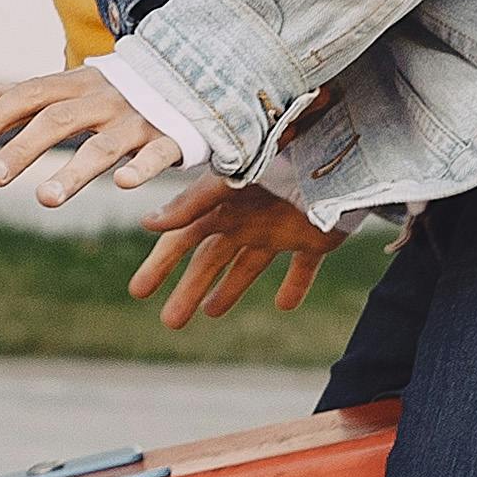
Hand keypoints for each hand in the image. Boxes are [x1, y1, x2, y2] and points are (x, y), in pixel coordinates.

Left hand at [0, 60, 189, 211]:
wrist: (198, 74)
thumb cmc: (129, 88)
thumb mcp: (82, 83)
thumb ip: (39, 92)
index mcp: (80, 84)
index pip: (31, 95)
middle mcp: (105, 99)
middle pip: (59, 120)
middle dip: (24, 148)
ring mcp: (139, 118)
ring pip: (103, 145)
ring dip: (73, 172)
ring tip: (44, 199)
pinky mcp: (171, 137)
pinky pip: (156, 155)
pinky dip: (141, 167)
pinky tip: (123, 185)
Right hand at [129, 177, 348, 331]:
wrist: (338, 153)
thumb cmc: (279, 162)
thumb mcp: (229, 183)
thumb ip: (191, 204)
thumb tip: (147, 223)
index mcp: (223, 205)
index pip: (184, 240)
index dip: (161, 264)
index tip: (138, 292)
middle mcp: (246, 218)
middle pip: (210, 260)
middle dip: (188, 289)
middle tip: (169, 322)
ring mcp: (279, 229)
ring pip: (248, 267)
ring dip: (228, 291)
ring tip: (209, 313)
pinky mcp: (314, 239)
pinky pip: (302, 267)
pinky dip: (295, 285)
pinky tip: (285, 306)